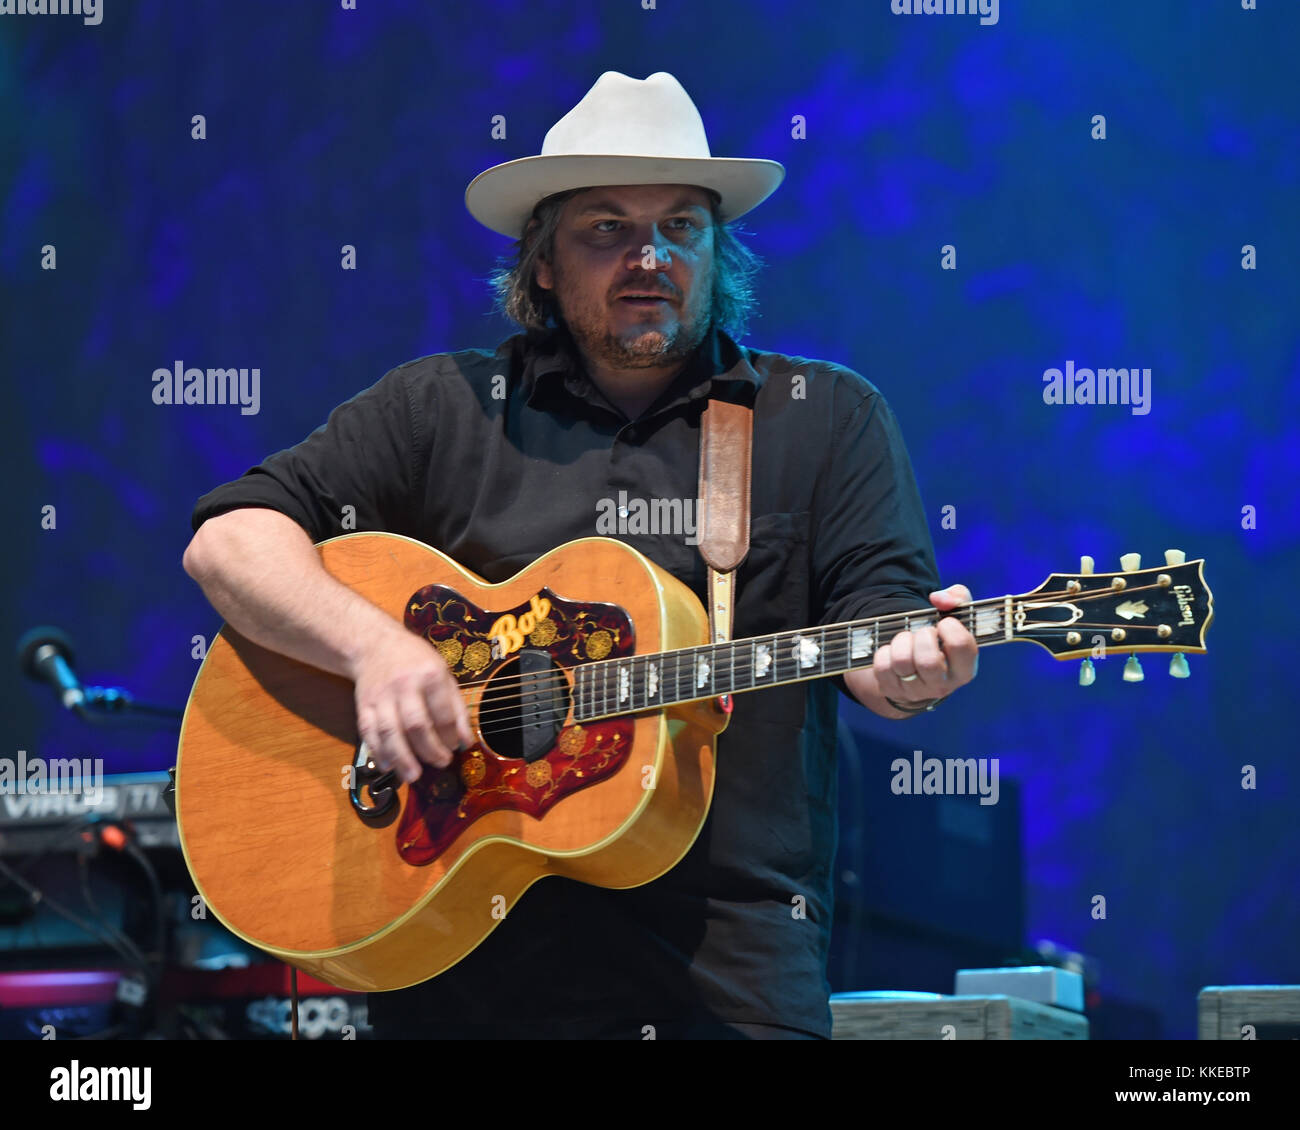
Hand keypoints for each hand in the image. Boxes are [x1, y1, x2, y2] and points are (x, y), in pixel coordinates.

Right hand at [350, 625, 474, 783]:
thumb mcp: (444, 675)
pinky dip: (378, 752)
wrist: (376, 645)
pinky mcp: (363, 705)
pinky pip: (368, 732)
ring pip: (390, 732)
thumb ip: (457, 708)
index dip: (449, 736)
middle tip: (440, 763)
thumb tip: (465, 742)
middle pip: (416, 725)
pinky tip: (388, 766)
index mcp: (430, 675)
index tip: (453, 748)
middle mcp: (404, 685)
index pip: (443, 713)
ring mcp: (381, 696)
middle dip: (429, 750)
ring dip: (402, 758)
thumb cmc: (417, 662)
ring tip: (414, 775)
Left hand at [864, 584, 978, 712]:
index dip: (950, 627)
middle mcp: (942, 685)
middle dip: (922, 636)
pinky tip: (893, 651)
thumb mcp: (956, 617)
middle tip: (924, 632)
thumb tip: (938, 599)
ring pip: (901, 662)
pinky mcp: (892, 690)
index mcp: (964, 670)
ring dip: (901, 641)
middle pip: (928, 661)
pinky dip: (884, 652)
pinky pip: (881, 666)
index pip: (961, 646)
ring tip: (907, 638)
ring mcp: (915, 691)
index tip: (944, 623)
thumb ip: (957, 598)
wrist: (918, 667)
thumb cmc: (941, 638)